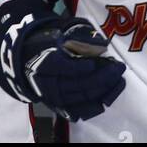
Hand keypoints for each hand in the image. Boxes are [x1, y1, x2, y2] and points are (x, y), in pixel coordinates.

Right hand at [0, 9, 125, 120]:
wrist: (28, 64)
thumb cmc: (47, 46)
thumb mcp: (59, 35)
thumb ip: (79, 38)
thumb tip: (103, 43)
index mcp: (45, 63)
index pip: (65, 68)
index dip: (82, 67)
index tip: (96, 61)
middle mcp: (50, 85)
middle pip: (81, 85)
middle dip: (104, 77)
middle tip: (119, 67)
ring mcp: (57, 99)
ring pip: (85, 99)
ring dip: (106, 90)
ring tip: (119, 79)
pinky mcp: (62, 108)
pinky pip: (84, 112)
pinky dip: (98, 105)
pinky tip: (110, 94)